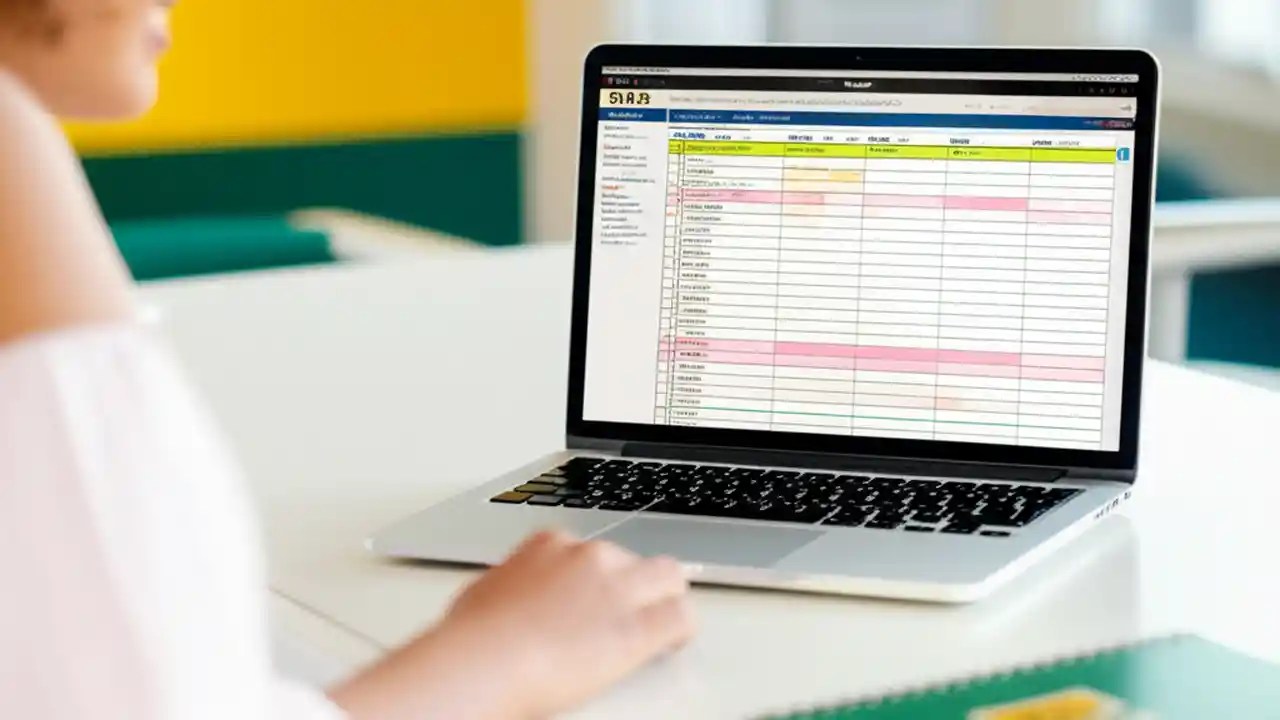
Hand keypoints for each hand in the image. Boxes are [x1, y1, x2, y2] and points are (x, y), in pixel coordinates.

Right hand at [330, 530, 695, 718]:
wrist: (484, 661)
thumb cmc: (472, 638)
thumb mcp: (485, 594)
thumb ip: (512, 588)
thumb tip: (508, 601)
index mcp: (550, 545)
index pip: (590, 551)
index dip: (597, 576)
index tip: (593, 595)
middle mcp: (590, 557)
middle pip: (632, 560)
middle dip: (634, 583)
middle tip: (629, 610)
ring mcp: (618, 588)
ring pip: (668, 578)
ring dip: (664, 599)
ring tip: (659, 623)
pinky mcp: (639, 626)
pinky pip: (680, 618)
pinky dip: (680, 631)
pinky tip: (674, 643)